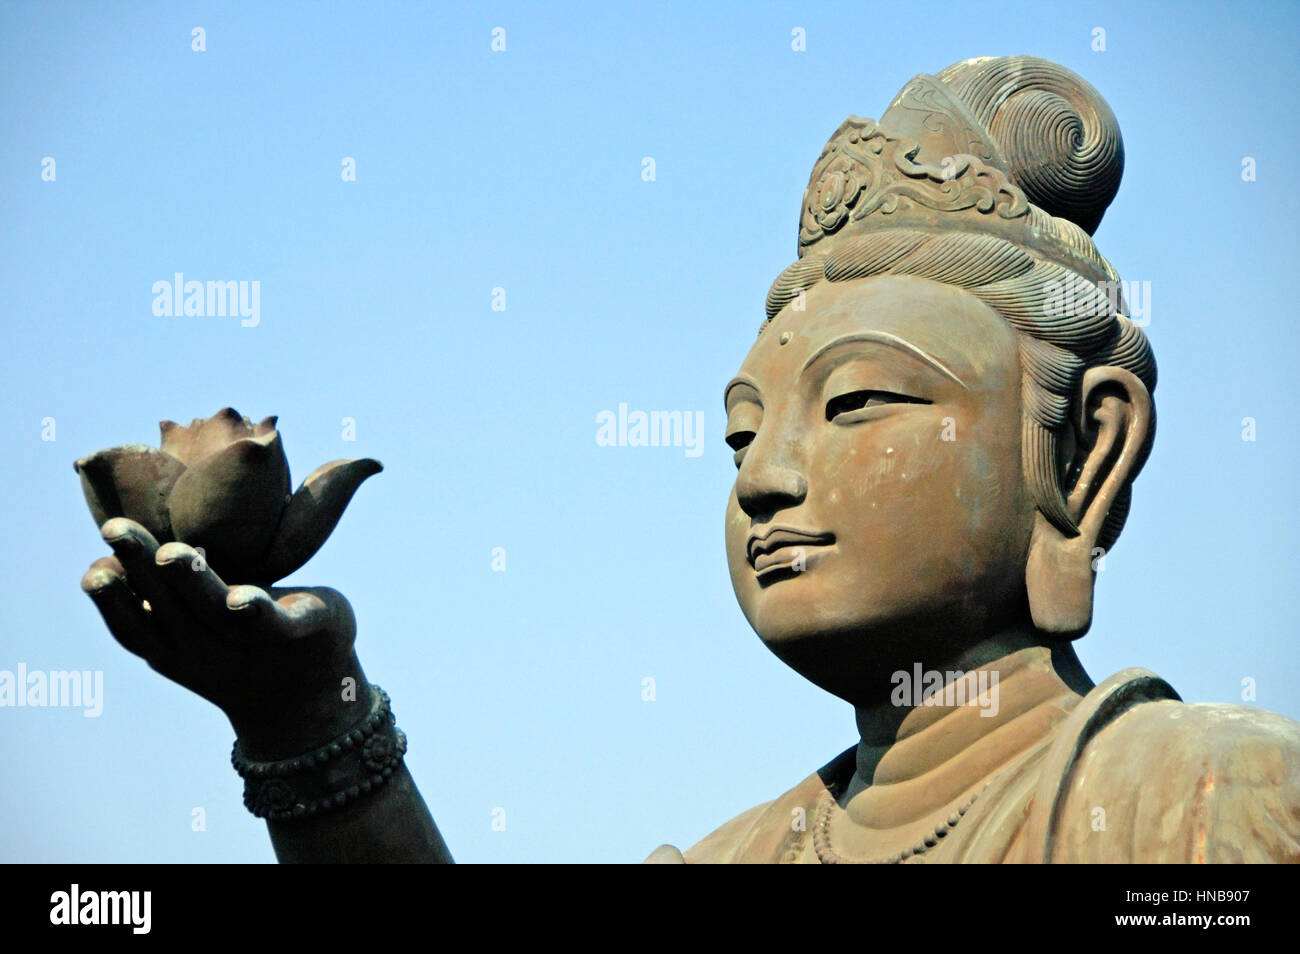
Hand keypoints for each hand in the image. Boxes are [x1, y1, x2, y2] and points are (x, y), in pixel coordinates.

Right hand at [81, 516, 366, 758]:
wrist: (309, 695)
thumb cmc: (242, 642)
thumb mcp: (195, 623)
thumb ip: (164, 594)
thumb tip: (113, 556)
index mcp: (174, 645)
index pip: (134, 627)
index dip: (111, 601)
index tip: (92, 570)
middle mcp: (205, 647)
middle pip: (167, 606)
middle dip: (140, 567)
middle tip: (114, 528)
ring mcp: (249, 642)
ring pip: (214, 610)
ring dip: (191, 581)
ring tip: (170, 553)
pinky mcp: (293, 631)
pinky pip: (271, 622)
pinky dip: (254, 610)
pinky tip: (240, 598)